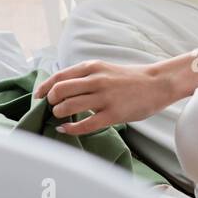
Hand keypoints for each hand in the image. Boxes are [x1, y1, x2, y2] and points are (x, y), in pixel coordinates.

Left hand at [33, 58, 176, 135]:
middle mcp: (97, 80)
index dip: (44, 87)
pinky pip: (84, 125)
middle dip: (51, 101)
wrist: (159, 84)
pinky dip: (70, 129)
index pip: (59, 76)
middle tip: (54, 107)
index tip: (38, 96)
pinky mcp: (113, 114)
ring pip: (68, 107)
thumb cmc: (132, 78)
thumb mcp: (107, 69)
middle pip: (59, 91)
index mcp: (93, 67)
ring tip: (62, 116)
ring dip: (59, 113)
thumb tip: (61, 88)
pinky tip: (65, 130)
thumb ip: (86, 76)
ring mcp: (105, 97)